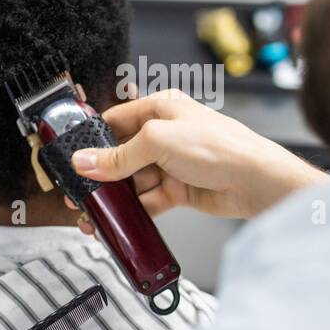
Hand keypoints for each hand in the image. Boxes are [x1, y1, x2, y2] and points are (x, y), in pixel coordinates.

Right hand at [71, 90, 329, 224]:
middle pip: (122, 154)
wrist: (255, 180)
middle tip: (79, 193)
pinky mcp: (180, 188)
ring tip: (94, 213)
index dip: (93, 140)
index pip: (116, 121)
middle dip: (101, 174)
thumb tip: (86, 161)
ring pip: (133, 181)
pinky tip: (119, 221)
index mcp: (160, 109)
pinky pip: (148, 200)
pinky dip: (134, 211)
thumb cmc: (220, 147)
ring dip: (116, 197)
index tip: (73, 159)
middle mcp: (165, 134)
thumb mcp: (158, 143)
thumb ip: (119, 156)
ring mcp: (172, 163)